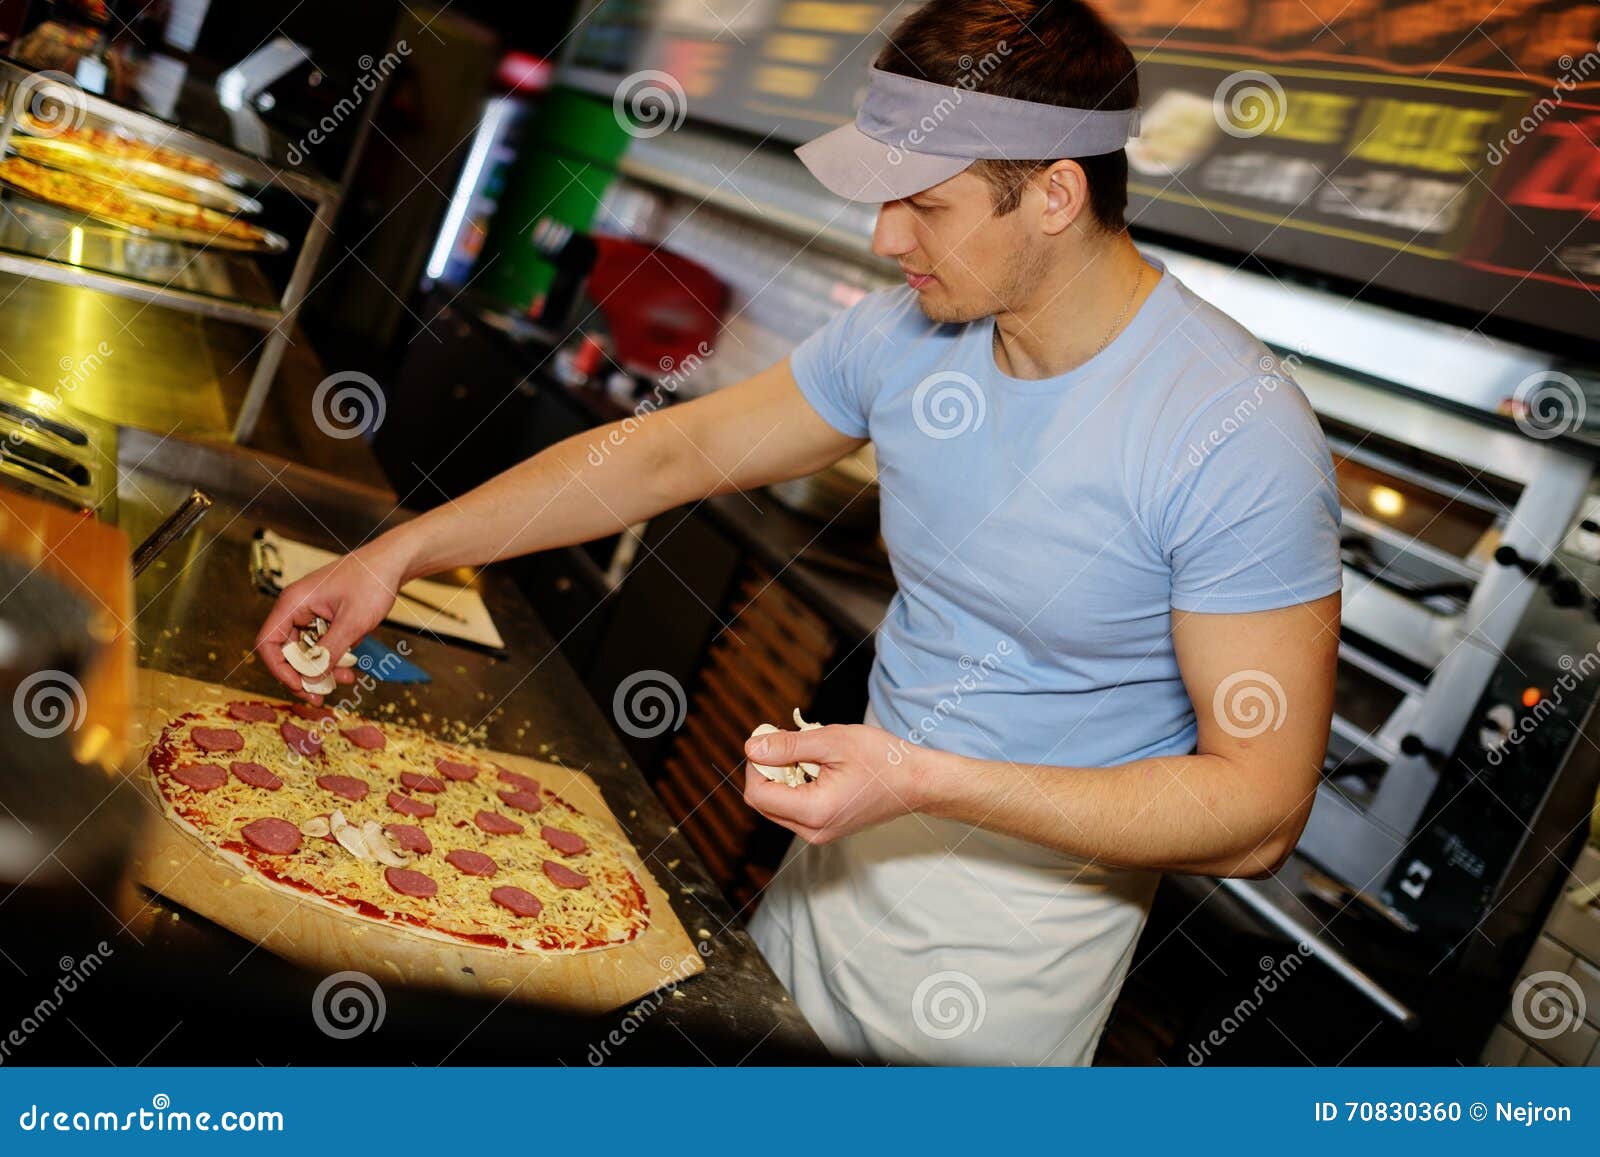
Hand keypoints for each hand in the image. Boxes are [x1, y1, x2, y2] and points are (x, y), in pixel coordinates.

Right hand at [253, 546, 406, 701]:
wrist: (393, 562)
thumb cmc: (372, 582)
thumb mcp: (353, 622)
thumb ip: (330, 651)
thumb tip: (312, 678)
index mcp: (293, 603)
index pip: (268, 642)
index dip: (279, 669)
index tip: (300, 686)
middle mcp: (296, 608)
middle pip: (286, 650)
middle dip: (303, 674)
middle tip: (320, 696)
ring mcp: (310, 612)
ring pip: (306, 651)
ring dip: (321, 669)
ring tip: (346, 679)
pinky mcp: (325, 617)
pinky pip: (321, 643)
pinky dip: (332, 657)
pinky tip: (350, 667)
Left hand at [741, 723, 924, 844]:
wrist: (918, 782)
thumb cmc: (883, 760)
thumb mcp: (832, 741)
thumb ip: (788, 746)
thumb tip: (751, 747)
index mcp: (813, 812)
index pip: (758, 794)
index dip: (757, 764)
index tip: (772, 738)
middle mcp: (813, 831)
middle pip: (765, 801)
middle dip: (771, 768)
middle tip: (794, 741)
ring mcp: (820, 833)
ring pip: (779, 804)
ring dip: (786, 775)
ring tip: (813, 754)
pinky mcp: (826, 828)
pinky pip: (796, 807)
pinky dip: (799, 784)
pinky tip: (820, 767)